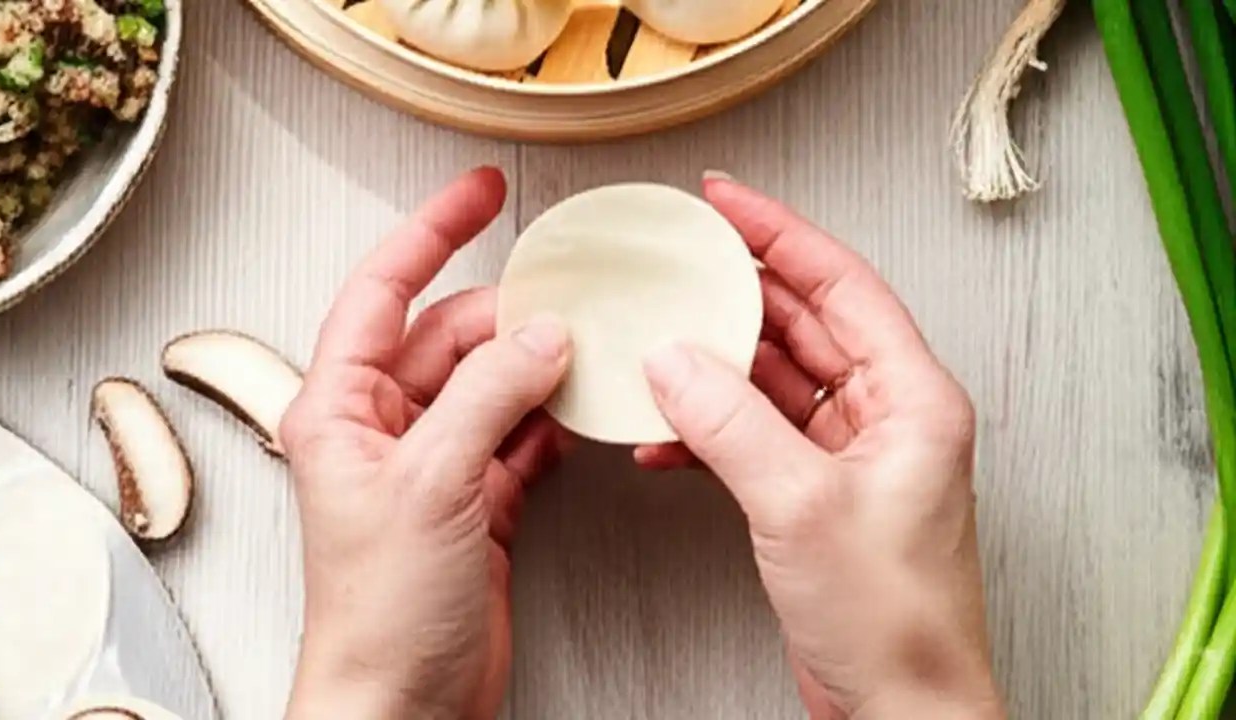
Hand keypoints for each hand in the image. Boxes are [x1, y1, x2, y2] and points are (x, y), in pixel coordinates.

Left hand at [281, 168, 572, 719]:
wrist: (402, 702)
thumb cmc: (376, 616)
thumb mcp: (431, 484)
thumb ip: (488, 397)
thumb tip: (538, 336)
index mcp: (341, 408)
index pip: (384, 291)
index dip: (431, 232)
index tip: (479, 194)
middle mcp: (384, 429)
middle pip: (452, 338)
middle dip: (508, 317)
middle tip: (566, 300)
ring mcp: (433, 464)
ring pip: (491, 386)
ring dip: (536, 368)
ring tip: (582, 348)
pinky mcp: (475, 501)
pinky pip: (518, 437)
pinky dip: (550, 421)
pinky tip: (577, 411)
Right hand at [637, 177, 1002, 719]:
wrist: (899, 708)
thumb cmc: (892, 621)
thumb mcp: (800, 505)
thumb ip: (729, 423)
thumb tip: (673, 359)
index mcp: (912, 397)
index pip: (841, 283)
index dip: (780, 233)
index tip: (726, 202)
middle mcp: (886, 415)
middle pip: (806, 321)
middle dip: (739, 290)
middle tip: (681, 260)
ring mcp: (850, 454)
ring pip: (775, 377)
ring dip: (716, 363)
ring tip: (660, 341)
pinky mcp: (817, 492)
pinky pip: (757, 433)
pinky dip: (710, 429)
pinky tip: (666, 437)